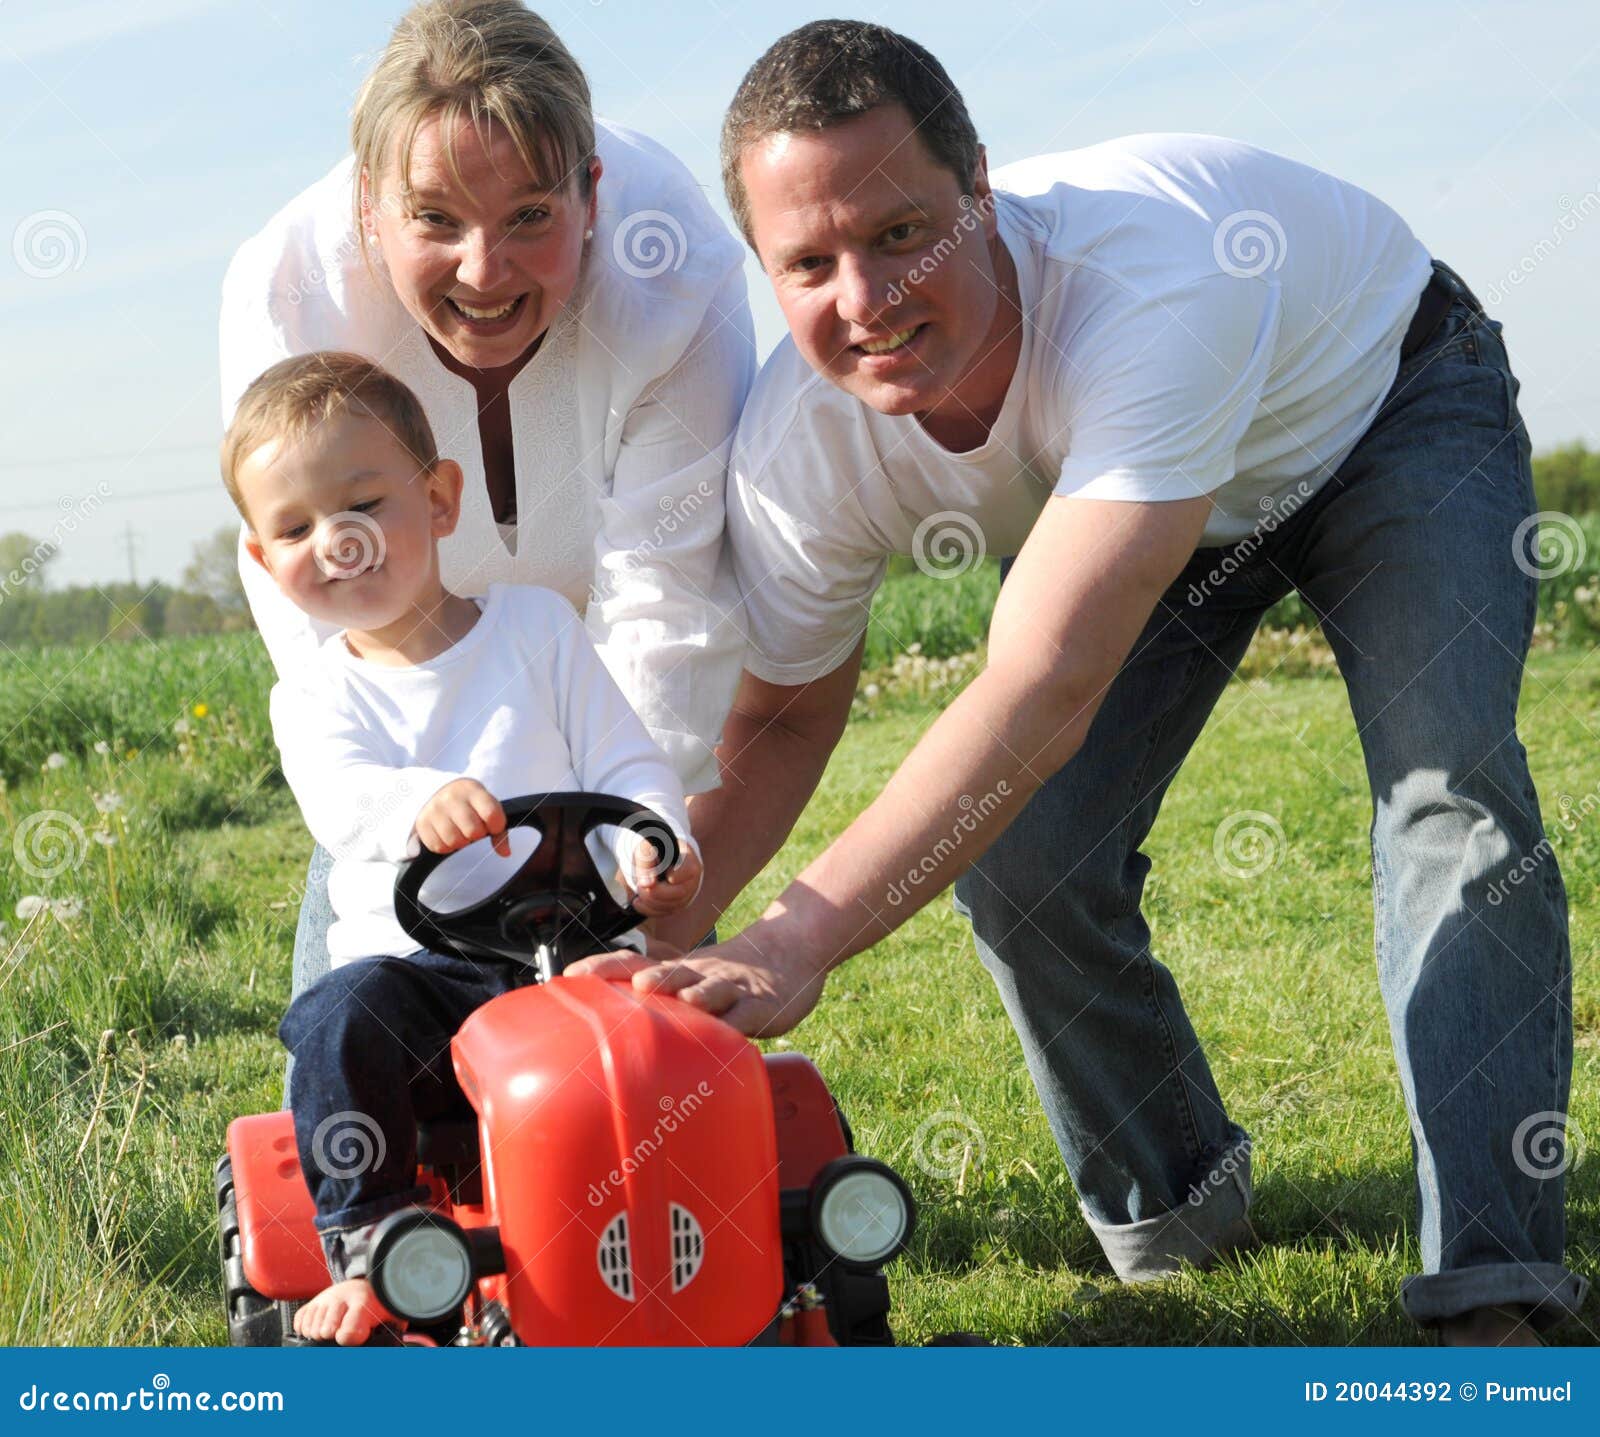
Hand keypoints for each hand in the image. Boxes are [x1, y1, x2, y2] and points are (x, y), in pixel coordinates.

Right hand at [414, 778, 508, 856]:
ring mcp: (434, 810)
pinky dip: (445, 846)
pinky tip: (446, 834)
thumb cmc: (468, 803)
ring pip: (455, 842)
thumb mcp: (486, 805)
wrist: (435, 791)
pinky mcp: (421, 823)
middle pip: (473, 831)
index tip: (491, 824)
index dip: (495, 826)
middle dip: (476, 834)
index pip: (492, 814)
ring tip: (459, 830)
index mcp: (472, 790)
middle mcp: (451, 797)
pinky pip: (438, 847)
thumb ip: (499, 829)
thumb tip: (505, 852)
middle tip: (472, 827)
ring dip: (460, 842)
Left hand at [564, 925, 828, 1036]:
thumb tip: (607, 1030)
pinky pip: (748, 1012)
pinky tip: (728, 1026)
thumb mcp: (692, 982)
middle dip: (652, 980)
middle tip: (633, 986)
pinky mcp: (763, 1004)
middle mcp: (700, 976)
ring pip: (711, 988)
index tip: (572, 973)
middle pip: (671, 972)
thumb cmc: (731, 979)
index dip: (606, 966)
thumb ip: (659, 1004)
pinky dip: (736, 1018)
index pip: (636, 963)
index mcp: (679, 972)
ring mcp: (732, 988)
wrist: (792, 952)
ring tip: (683, 998)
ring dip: (696, 993)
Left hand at [630, 842, 702, 917]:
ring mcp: (686, 895)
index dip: (677, 875)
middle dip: (657, 892)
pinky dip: (649, 909)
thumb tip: (647, 884)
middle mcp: (692, 880)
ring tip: (638, 891)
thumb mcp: (647, 848)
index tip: (665, 875)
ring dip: (651, 902)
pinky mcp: (676, 905)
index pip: (690, 870)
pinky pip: (665, 912)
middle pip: (680, 892)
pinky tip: (637, 902)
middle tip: (641, 886)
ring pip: (672, 906)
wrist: (658, 859)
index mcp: (689, 861)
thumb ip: (646, 862)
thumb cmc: (654, 851)